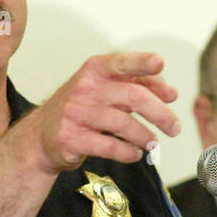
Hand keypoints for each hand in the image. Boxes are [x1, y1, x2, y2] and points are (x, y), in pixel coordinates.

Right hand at [9, 52, 180, 173]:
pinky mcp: (72, 139)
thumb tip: (170, 93)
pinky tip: (135, 154)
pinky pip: (109, 147)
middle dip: (160, 113)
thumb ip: (137, 85)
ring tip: (154, 144)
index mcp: (94, 70)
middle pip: (132, 96)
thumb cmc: (81, 109)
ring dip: (145, 136)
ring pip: (123, 124)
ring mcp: (76, 114)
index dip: (141, 62)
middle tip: (175, 127)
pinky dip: (128, 152)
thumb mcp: (104, 90)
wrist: (41, 136)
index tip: (160, 63)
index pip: (121, 63)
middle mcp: (84, 88)